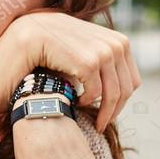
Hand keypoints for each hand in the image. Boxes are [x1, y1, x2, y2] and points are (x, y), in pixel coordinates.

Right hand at [10, 12, 139, 130]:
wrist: (28, 33)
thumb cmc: (55, 45)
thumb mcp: (84, 48)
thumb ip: (101, 59)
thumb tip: (119, 88)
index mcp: (120, 41)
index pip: (131, 80)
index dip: (121, 101)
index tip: (108, 114)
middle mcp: (117, 44)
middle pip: (125, 90)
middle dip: (113, 112)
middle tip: (100, 125)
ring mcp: (104, 52)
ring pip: (113, 95)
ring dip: (101, 112)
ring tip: (88, 119)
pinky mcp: (89, 62)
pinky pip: (95, 93)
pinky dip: (84, 102)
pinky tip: (73, 100)